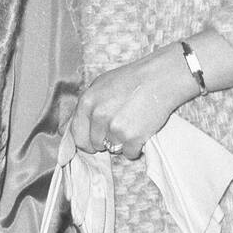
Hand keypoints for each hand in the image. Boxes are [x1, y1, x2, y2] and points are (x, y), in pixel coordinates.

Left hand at [68, 44, 196, 160]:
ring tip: (131, 124)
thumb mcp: (100, 85)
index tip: (91, 141)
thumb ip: (87, 106)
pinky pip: (129, 154)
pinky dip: (135, 147)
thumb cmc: (130, 80)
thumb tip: (73, 128)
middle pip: (94, 144)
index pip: (76, 134)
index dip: (84, 140)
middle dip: (103, 140)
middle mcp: (98, 116)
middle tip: (117, 127)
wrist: (159, 79)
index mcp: (87, 102)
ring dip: (121, 142)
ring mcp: (115, 128)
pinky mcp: (133, 138)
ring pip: (112, 149)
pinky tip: (140, 130)